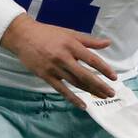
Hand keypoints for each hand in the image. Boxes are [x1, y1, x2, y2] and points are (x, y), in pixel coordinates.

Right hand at [1, 15, 115, 105]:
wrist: (23, 36)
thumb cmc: (48, 33)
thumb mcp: (69, 33)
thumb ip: (89, 40)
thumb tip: (107, 43)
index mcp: (71, 45)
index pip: (91, 59)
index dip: (104, 69)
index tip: (114, 77)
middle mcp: (63, 57)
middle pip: (85, 75)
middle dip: (100, 85)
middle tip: (111, 93)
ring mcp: (54, 68)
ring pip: (75, 83)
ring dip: (90, 91)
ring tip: (102, 97)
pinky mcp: (46, 76)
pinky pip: (61, 90)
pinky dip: (72, 98)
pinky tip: (82, 105)